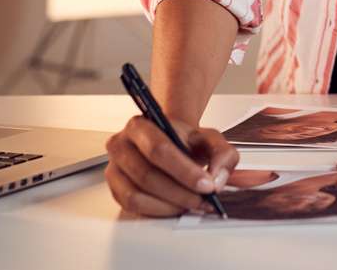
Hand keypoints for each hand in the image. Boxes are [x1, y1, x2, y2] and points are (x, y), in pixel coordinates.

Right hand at [104, 114, 239, 216]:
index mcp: (141, 125)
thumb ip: (222, 154)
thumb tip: (218, 178)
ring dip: (168, 205)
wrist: (169, 142)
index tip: (207, 185)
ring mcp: (114, 169)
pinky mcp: (115, 189)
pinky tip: (175, 207)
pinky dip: (157, 211)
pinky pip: (132, 207)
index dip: (184, 171)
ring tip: (191, 204)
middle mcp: (121, 145)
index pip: (159, 149)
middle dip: (179, 192)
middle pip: (147, 175)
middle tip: (202, 199)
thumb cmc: (184, 141)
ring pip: (137, 195)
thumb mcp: (209, 139)